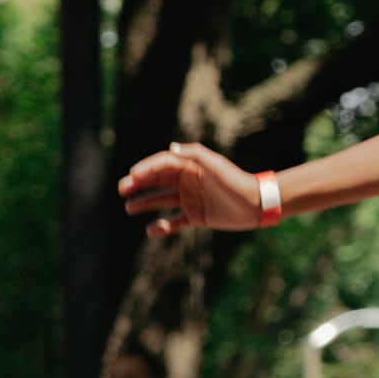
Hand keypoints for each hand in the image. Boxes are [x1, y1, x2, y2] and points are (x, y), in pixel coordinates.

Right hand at [118, 141, 260, 236]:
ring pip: (161, 200)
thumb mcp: (216, 166)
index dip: (145, 169)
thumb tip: (171, 147)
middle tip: (122, 189)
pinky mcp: (196, 217)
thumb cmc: (236, 182)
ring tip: (128, 207)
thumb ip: (194, 154)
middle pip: (157, 181)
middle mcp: (187, 181)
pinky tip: (151, 230)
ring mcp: (190, 199)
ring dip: (144, 202)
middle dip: (138, 184)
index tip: (132, 177)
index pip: (162, 165)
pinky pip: (174, 222)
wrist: (256, 204)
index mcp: (190, 167)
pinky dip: (162, 226)